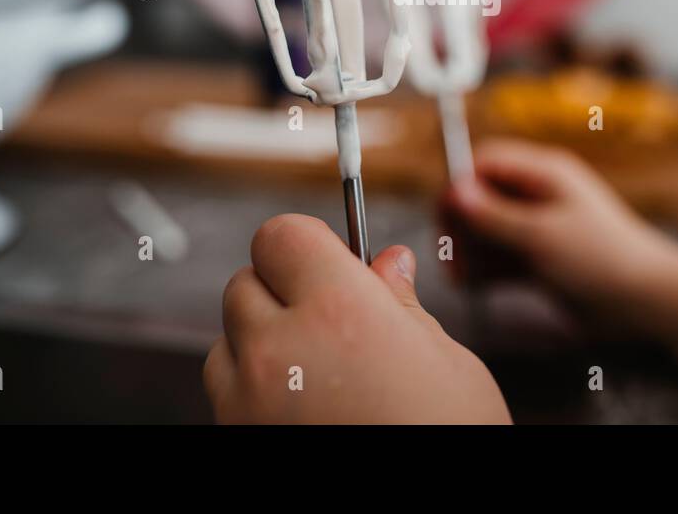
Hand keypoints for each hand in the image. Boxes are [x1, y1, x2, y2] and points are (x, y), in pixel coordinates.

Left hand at [203, 213, 510, 423]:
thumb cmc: (452, 442)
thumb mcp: (448, 365)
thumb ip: (402, 306)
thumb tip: (387, 264)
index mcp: (338, 312)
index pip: (280, 235)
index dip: (307, 244)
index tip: (330, 260)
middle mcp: (279, 353)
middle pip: (244, 283)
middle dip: (281, 291)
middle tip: (332, 321)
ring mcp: (247, 406)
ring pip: (226, 343)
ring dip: (259, 345)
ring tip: (320, 377)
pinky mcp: (236, 443)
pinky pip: (226, 397)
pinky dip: (253, 394)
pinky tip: (307, 413)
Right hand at [444, 139, 677, 345]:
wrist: (646, 301)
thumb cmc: (601, 259)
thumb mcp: (541, 235)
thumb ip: (494, 215)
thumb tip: (454, 189)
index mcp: (545, 174)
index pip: (487, 162)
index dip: (461, 183)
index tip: (444, 216)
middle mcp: (539, 196)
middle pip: (483, 196)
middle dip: (462, 222)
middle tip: (450, 253)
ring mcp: (539, 228)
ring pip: (489, 229)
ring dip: (471, 249)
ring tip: (460, 275)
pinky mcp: (540, 258)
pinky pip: (502, 255)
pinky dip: (485, 267)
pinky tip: (471, 283)